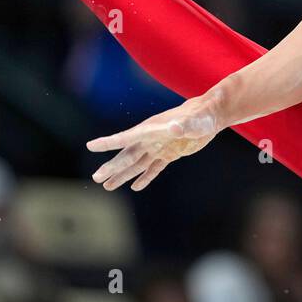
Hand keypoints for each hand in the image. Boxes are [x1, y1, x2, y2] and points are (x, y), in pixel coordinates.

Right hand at [86, 93, 225, 190]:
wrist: (211, 114)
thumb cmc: (203, 115)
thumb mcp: (194, 121)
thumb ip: (184, 124)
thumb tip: (174, 128)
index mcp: (152, 129)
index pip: (126, 137)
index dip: (108, 142)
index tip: (91, 146)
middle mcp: (152, 138)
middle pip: (127, 155)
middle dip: (112, 167)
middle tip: (96, 178)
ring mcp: (159, 147)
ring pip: (136, 164)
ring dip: (122, 175)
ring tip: (106, 186)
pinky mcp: (169, 154)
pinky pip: (154, 168)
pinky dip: (145, 177)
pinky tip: (135, 187)